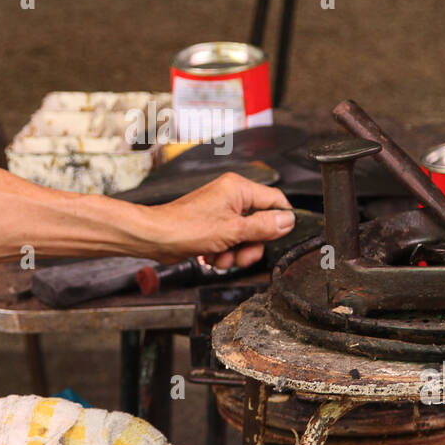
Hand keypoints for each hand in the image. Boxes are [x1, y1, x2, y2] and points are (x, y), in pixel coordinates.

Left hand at [148, 172, 294, 268]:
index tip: (278, 237)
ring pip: (246, 237)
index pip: (275, 200)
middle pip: (261, 224)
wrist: (156, 238)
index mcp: (239, 188)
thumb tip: (288, 221)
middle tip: (241, 254)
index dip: (280, 221)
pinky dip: (223, 253)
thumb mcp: (233, 231)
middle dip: (251, 245)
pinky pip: (230, 242)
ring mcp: (221, 212)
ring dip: (236, 253)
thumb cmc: (185, 228)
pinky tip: (211, 255)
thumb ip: (264, 226)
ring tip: (220, 255)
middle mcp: (231, 196)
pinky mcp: (212, 226)